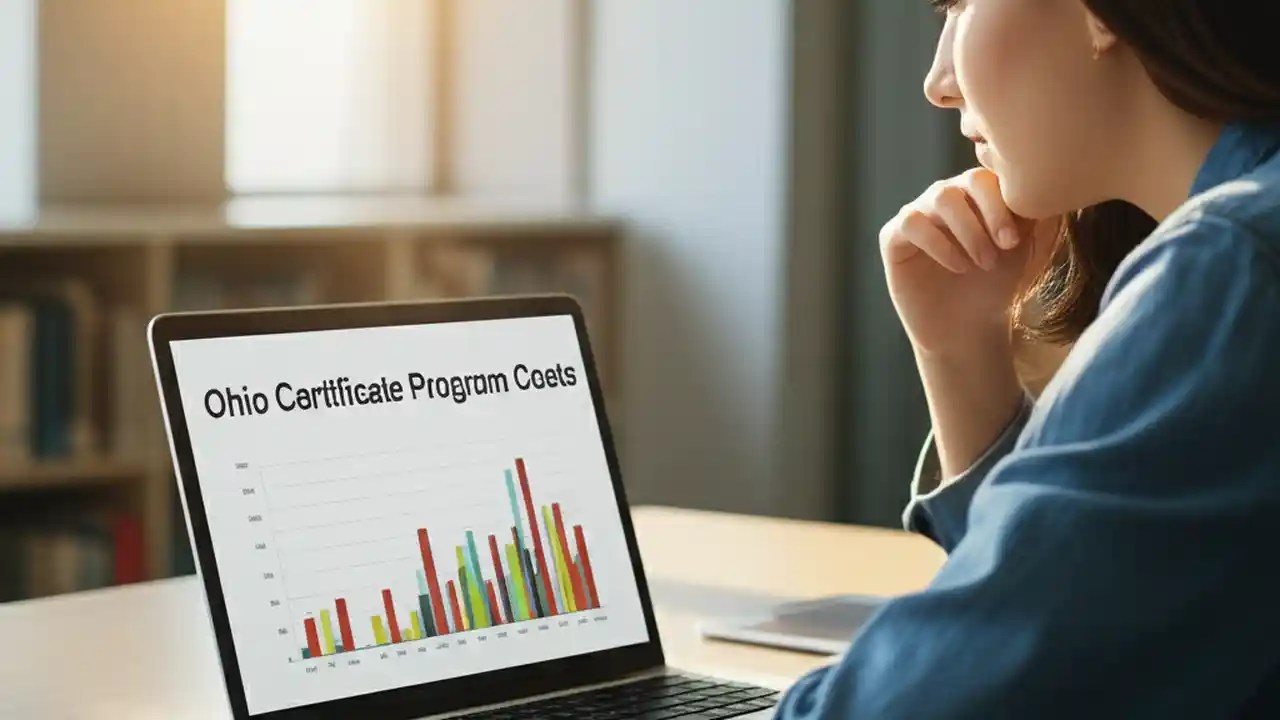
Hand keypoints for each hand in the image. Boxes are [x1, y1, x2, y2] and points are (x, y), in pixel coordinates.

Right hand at [880, 168, 1053, 357]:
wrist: (968, 327)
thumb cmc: (997, 285)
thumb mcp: (1024, 247)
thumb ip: (1035, 214)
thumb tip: (1049, 185)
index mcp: (977, 192)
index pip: (993, 175)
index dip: (1006, 202)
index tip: (1017, 239)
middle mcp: (946, 196)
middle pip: (967, 181)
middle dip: (989, 214)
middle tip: (1004, 248)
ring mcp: (918, 213)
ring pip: (940, 197)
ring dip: (968, 231)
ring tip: (983, 263)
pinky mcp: (893, 238)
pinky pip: (911, 223)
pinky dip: (938, 244)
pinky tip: (957, 267)